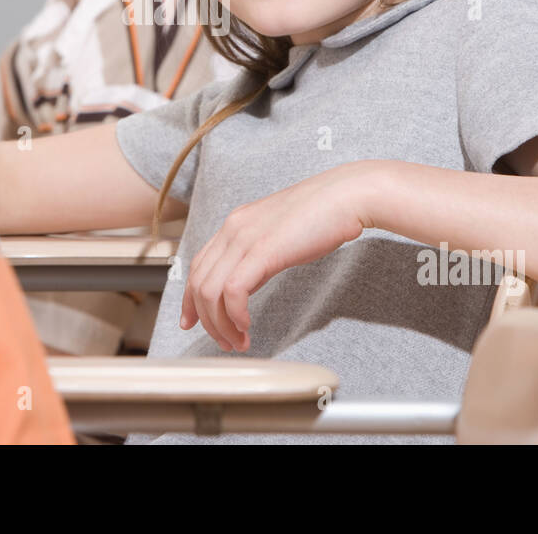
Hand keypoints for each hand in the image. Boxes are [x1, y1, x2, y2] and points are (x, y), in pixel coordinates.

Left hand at [179, 160, 382, 351]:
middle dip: (206, 320)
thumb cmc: (322, 215)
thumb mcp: (278, 234)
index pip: (198, 265)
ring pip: (210, 291)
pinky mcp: (262, 250)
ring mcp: (244, 237)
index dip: (190, 299)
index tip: (192, 322)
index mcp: (235, 223)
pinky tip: (248, 325)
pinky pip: (233, 291)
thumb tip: (248, 281)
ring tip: (239, 341)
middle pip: (198, 282)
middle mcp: (233, 228)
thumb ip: (258, 254)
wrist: (347, 196)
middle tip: (224, 341)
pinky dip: (236, 315)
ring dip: (221, 324)